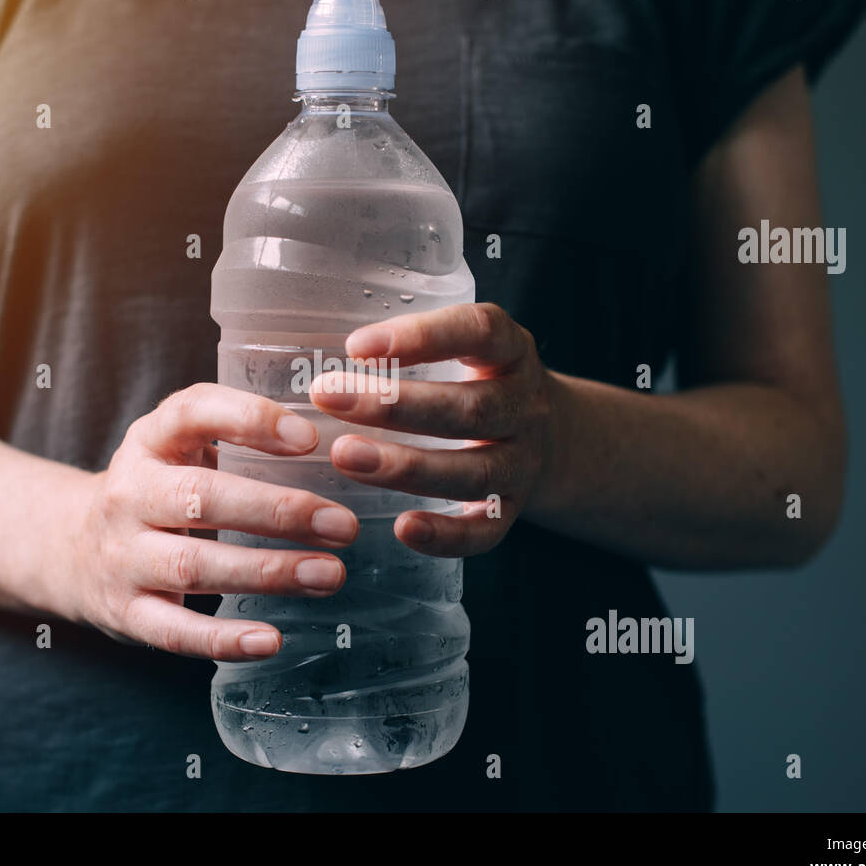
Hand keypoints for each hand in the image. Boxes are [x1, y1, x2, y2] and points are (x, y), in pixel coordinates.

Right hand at [71, 384, 358, 660]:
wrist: (71, 546)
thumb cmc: (160, 487)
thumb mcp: (181, 445)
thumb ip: (240, 436)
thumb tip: (337, 444)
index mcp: (150, 440)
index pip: (192, 412)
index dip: (249, 420)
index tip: (309, 438)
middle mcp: (129, 493)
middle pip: (201, 498)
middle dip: (277, 511)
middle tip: (342, 524)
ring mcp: (122, 556)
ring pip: (194, 566)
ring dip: (267, 572)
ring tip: (329, 575)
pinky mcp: (125, 612)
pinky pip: (174, 632)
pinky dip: (224, 640)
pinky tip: (272, 640)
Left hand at [310, 302, 554, 556]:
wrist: (557, 438)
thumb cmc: (480, 382)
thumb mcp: (467, 347)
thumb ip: (409, 344)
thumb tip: (307, 345)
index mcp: (510, 352)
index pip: (479, 332)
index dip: (422, 337)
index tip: (355, 345)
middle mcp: (524, 407)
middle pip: (468, 409)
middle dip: (394, 406)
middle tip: (326, 397)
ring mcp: (524, 462)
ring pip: (472, 471)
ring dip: (406, 466)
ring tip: (345, 457)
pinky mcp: (514, 510)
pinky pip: (486, 530)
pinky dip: (446, 534)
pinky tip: (403, 529)